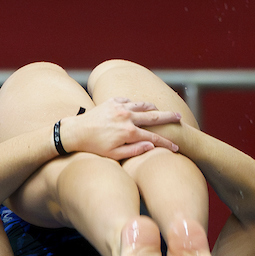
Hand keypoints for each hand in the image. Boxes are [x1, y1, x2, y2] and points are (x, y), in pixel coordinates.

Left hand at [58, 97, 181, 160]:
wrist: (75, 132)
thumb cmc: (94, 147)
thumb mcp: (114, 154)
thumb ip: (134, 150)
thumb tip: (151, 146)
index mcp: (129, 132)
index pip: (154, 138)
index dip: (166, 144)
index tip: (176, 147)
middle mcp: (127, 117)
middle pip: (153, 117)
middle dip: (168, 118)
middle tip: (179, 117)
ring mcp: (119, 107)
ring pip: (142, 105)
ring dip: (153, 107)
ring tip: (159, 109)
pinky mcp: (111, 101)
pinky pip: (128, 100)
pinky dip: (135, 103)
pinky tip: (138, 106)